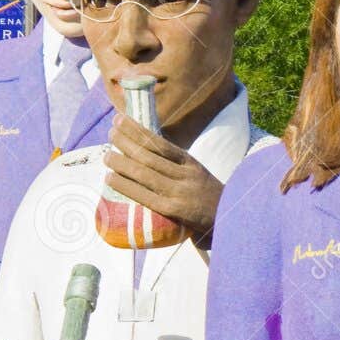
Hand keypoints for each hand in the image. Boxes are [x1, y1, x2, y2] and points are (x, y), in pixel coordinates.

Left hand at [103, 114, 224, 236]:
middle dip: (127, 140)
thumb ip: (178, 168)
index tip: (121, 119)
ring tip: (106, 155)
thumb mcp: (199, 176)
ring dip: (121, 162)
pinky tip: (110, 179)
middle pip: (149, 154)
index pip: (161, 143)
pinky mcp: (174, 211)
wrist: (233, 221)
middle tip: (110, 132)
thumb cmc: (211, 200)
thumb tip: (148, 156)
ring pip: (144, 173)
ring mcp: (179, 192)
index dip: (138, 130)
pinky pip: (144, 196)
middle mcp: (184, 174)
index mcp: (191, 163)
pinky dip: (125, 186)